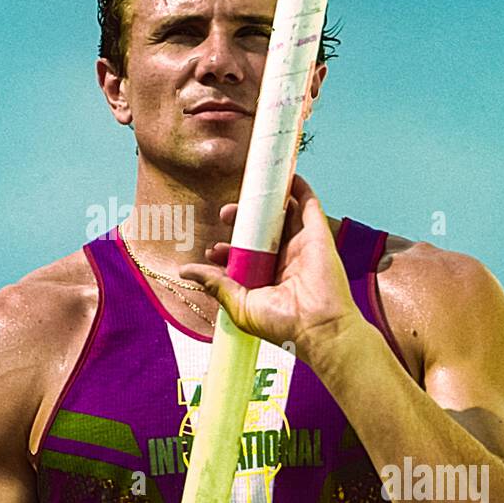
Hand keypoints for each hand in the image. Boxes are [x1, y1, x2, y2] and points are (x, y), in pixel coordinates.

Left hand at [179, 174, 363, 368]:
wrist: (317, 327)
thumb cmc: (282, 325)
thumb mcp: (239, 304)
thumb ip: (214, 284)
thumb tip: (185, 271)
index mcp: (269, 279)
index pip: (246, 256)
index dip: (229, 249)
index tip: (213, 251)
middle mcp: (286, 260)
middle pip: (262, 231)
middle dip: (242, 219)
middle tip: (226, 215)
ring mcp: (302, 245)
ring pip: (284, 215)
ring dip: (267, 201)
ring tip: (251, 191)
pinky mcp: (319, 234)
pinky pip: (309, 204)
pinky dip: (299, 188)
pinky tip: (286, 176)